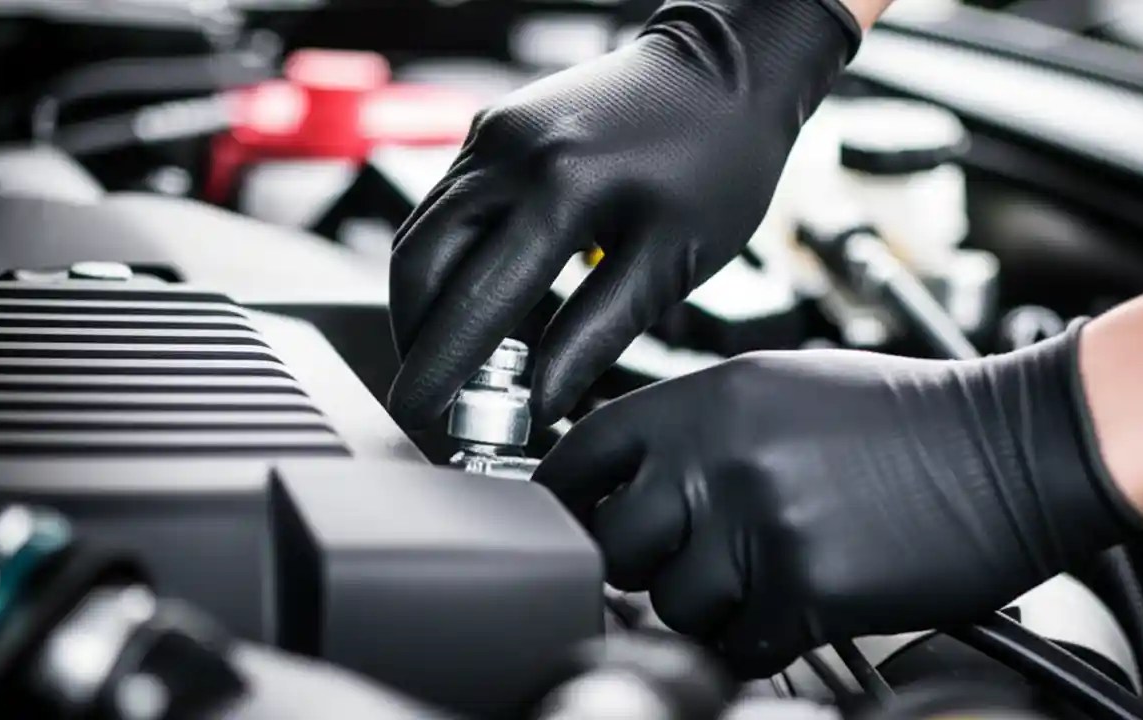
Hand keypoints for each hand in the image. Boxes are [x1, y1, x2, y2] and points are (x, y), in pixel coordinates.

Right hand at [388, 0, 861, 429]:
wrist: (726, 68)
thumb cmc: (718, 162)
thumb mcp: (672, 260)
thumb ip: (597, 334)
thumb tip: (541, 401)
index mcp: (560, 190)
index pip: (472, 302)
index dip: (439, 371)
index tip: (422, 419)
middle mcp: (508, 154)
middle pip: (418, 267)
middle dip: (415, 341)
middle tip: (435, 398)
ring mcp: (492, 135)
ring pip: (421, 235)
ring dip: (427, 303)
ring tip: (465, 360)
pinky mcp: (493, 128)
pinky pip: (447, 207)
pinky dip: (450, 262)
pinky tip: (488, 301)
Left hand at [535, 326, 1142, 677]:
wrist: (1013, 449)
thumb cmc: (906, 417)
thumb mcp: (784, 387)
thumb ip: (698, 427)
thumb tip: (630, 474)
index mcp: (709, 399)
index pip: (585, 453)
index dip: (566, 494)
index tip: (569, 520)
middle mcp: (720, 458)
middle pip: (614, 543)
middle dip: (643, 563)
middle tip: (686, 559)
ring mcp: (760, 526)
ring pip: (673, 605)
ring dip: (706, 607)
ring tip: (759, 579)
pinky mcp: (807, 590)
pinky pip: (739, 644)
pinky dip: (757, 639)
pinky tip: (794, 606)